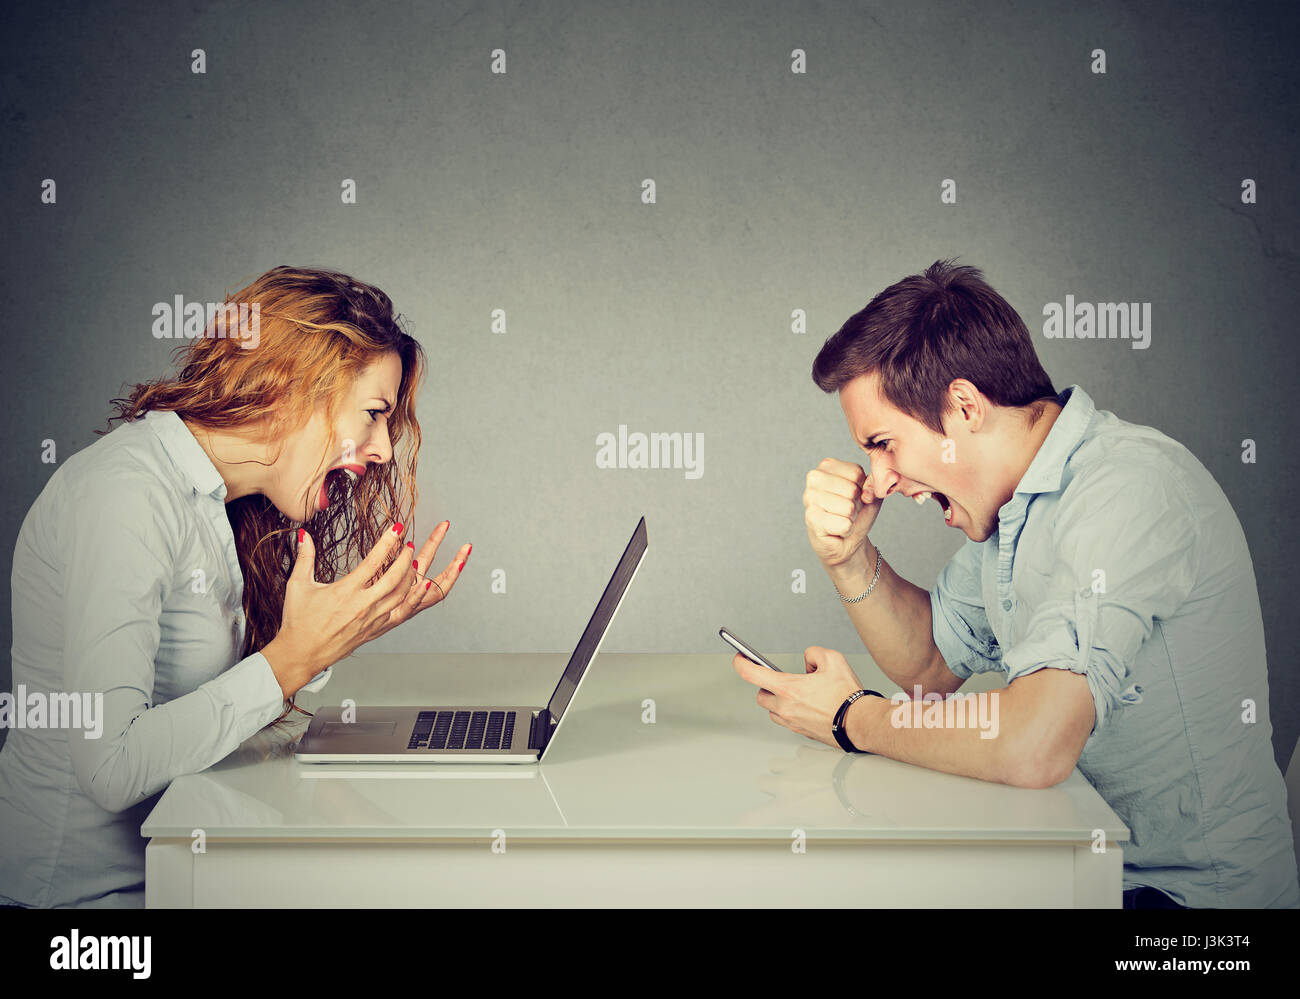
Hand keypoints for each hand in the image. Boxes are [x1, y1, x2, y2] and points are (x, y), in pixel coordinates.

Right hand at [264, 521, 470, 693]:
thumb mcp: (297, 586)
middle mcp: (362, 605)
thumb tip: (303, 534)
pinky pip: (400, 613)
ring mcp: (372, 619)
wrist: (301, 654)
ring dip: (410, 577)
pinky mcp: (375, 630)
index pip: (373, 562)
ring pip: (401, 595)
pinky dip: (412, 599)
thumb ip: (304, 558)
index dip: (387, 543)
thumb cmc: (298, 621)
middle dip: (405, 559)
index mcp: (345, 591)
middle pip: (394, 578)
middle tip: (409, 545)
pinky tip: (419, 589)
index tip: (397, 528)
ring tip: (413, 562)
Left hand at [732, 646, 868, 748]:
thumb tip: (807, 661)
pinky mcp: (800, 732)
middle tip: (781, 679)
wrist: (860, 723)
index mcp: (788, 688)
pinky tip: (806, 705)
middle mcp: (785, 707)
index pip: (751, 673)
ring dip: (778, 700)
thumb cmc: (847, 695)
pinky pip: (786, 720)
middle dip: (767, 685)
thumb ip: (813, 653)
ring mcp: (791, 722)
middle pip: (760, 695)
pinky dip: (790, 711)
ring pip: (772, 710)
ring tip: (798, 693)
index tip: (739, 657)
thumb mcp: (832, 659)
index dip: (741, 662)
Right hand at [803, 458, 882, 567]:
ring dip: (850, 518)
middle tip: (846, 511)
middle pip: (852, 490)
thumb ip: (874, 482)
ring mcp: (809, 497)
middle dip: (855, 505)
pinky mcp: (811, 518)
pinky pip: (844, 524)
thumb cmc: (857, 514)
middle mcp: (814, 478)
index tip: (853, 497)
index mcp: (827, 466)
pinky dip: (846, 531)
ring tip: (841, 519)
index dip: (862, 489)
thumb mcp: (870, 493)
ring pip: (848, 507)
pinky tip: (836, 530)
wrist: (848, 542)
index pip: (856, 473)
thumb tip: (871, 485)